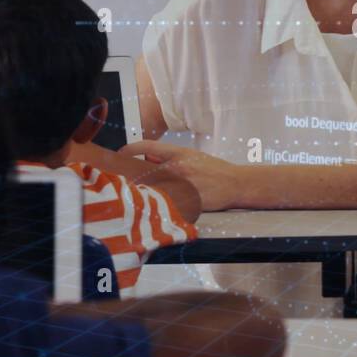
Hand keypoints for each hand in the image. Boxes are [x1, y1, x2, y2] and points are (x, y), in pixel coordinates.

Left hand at [120, 141, 245, 211]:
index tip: (120, 154)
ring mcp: (183, 184)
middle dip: (132, 177)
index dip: (130, 149)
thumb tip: (148, 159)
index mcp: (179, 153)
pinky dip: (160, 207)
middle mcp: (178, 167)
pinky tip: (157, 209)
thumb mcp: (192, 156)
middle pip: (144, 171)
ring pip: (153, 190)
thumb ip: (170, 158)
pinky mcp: (188, 201)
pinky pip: (167, 204)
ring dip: (144, 194)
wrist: (236, 183)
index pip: (147, 147)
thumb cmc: (214, 170)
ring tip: (139, 198)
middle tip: (124, 182)